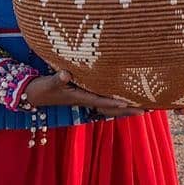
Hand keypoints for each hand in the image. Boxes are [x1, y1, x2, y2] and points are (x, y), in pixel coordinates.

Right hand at [24, 71, 145, 117]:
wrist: (34, 94)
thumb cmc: (43, 88)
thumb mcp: (49, 82)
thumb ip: (58, 78)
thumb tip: (65, 74)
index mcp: (82, 97)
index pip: (103, 101)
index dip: (117, 103)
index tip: (132, 104)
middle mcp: (88, 99)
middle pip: (113, 107)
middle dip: (130, 109)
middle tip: (149, 110)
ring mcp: (88, 97)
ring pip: (112, 104)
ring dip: (128, 106)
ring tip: (146, 106)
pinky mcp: (86, 93)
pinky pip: (106, 98)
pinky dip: (118, 99)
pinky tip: (129, 97)